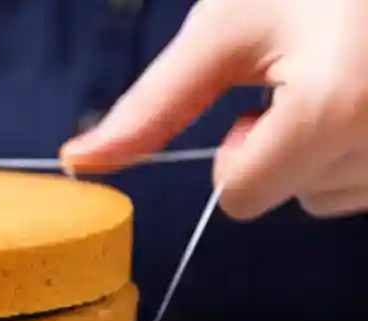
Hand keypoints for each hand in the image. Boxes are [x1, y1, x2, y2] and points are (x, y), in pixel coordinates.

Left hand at [60, 0, 367, 219]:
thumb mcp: (225, 28)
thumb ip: (154, 106)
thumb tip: (76, 162)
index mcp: (333, 110)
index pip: (242, 197)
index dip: (234, 153)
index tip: (259, 97)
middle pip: (292, 197)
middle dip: (284, 146)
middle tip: (311, 73)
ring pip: (333, 194)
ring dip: (324, 148)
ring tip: (348, 76)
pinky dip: (358, 148)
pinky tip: (366, 92)